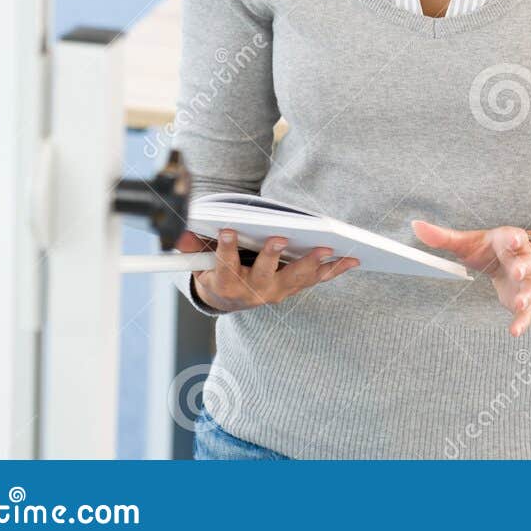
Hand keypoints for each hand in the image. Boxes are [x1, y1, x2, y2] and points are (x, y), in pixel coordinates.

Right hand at [177, 229, 357, 312]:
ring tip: (327, 247)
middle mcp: (252, 291)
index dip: (225, 249)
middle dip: (271, 256)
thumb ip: (191, 247)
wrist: (227, 299)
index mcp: (226, 283)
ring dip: (311, 263)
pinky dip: (333, 269)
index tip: (227, 231)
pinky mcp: (293, 288)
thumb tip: (179, 235)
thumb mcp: (197, 261)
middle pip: (263, 274)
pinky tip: (351, 259)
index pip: (224, 265)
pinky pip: (315, 279)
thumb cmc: (215, 271)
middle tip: (279, 239)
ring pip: (295, 277)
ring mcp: (276, 291)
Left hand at [413, 221, 530, 336]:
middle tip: (517, 272)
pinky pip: (527, 312)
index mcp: (508, 241)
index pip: (513, 237)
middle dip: (522, 267)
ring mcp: (526, 281)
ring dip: (526, 295)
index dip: (514, 239)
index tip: (514, 239)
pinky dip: (522, 321)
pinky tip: (515, 331)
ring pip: (530, 287)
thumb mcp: (468, 242)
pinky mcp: (525, 300)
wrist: (516, 261)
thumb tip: (416, 225)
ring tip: (519, 303)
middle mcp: (522, 260)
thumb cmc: (489, 250)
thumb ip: (443, 237)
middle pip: (526, 262)